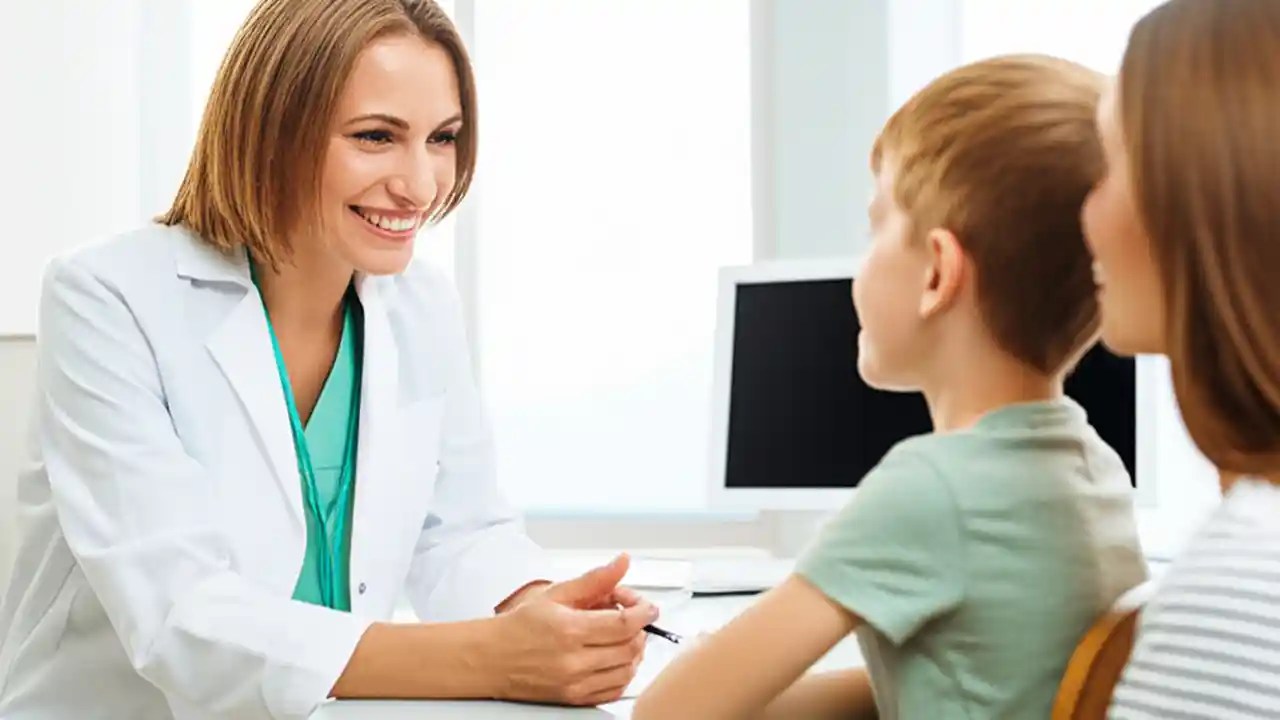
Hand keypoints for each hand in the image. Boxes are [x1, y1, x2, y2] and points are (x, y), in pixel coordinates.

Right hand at [486, 555, 657, 705]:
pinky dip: (624, 673)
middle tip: (630, 616)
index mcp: (570, 630)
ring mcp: (575, 684)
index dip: (644, 612)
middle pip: (630, 647)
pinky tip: (615, 658)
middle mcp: (574, 661)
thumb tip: (621, 563)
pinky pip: (614, 690)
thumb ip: (594, 580)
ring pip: (627, 670)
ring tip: (622, 636)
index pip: (625, 623)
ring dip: (634, 651)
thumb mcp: (555, 594)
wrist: (490, 658)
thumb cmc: (519, 626)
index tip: (648, 607)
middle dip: (639, 629)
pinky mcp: (574, 698)